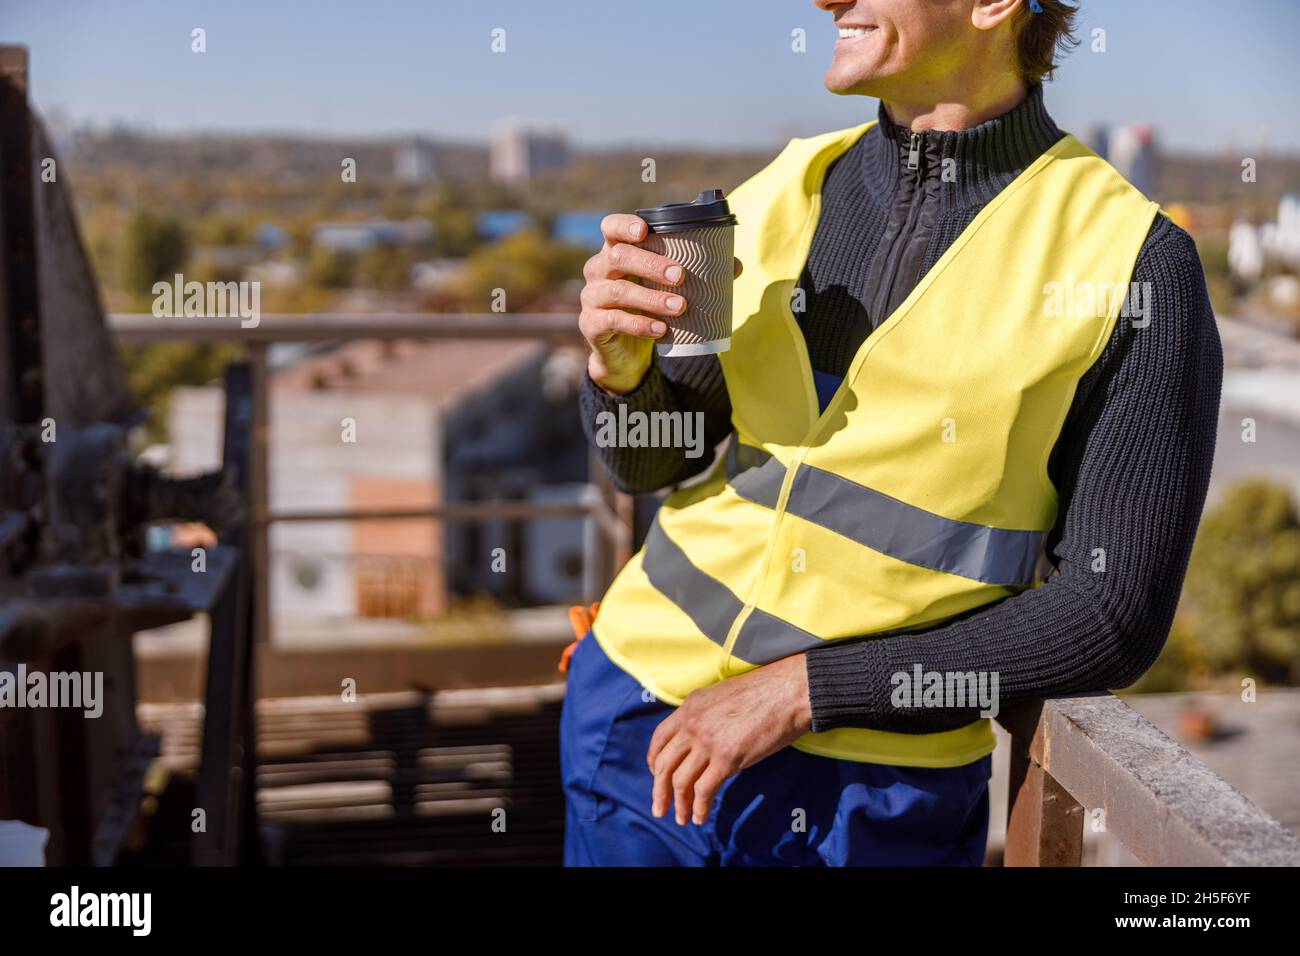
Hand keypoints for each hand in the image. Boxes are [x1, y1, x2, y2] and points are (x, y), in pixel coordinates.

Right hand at [579, 214, 743, 395]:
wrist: (626, 353)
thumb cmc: (648, 309)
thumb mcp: (666, 289)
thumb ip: (696, 274)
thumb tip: (735, 266)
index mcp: (615, 252)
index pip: (611, 228)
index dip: (624, 225)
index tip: (646, 230)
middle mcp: (598, 270)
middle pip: (617, 257)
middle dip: (650, 264)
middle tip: (680, 275)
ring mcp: (592, 297)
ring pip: (618, 291)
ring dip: (652, 298)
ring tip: (680, 306)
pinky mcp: (592, 324)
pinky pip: (614, 321)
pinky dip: (640, 324)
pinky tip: (661, 330)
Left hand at [646, 654, 811, 825]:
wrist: (789, 691)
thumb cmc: (765, 693)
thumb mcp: (723, 697)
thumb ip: (706, 715)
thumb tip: (702, 739)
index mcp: (690, 706)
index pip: (659, 737)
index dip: (654, 760)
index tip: (655, 775)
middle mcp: (693, 723)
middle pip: (664, 764)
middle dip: (659, 790)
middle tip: (659, 808)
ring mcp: (707, 741)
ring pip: (680, 781)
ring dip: (679, 804)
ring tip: (682, 818)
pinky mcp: (726, 758)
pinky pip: (703, 790)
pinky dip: (699, 808)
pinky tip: (701, 817)